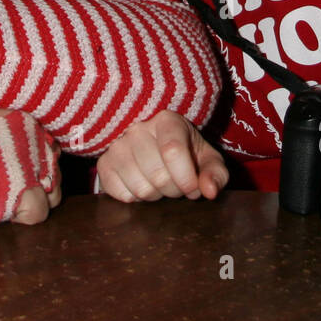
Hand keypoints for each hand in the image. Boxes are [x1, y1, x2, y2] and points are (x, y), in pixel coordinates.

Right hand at [0, 107, 61, 223]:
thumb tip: (18, 144)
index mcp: (21, 121)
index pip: (46, 147)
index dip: (33, 165)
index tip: (13, 174)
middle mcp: (32, 139)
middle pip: (53, 171)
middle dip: (37, 184)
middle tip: (10, 193)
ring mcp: (30, 165)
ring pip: (53, 193)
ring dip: (34, 202)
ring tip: (6, 202)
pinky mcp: (24, 192)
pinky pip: (41, 212)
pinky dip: (22, 217)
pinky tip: (0, 210)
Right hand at [96, 110, 228, 201]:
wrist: (156, 149)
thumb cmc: (187, 154)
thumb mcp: (208, 160)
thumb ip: (215, 174)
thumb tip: (209, 191)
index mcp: (167, 121)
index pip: (173, 151)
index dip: (186, 179)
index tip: (193, 189)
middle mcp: (138, 128)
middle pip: (158, 175)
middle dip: (173, 190)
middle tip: (176, 185)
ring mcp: (117, 146)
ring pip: (141, 188)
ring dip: (156, 196)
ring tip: (160, 184)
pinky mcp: (104, 165)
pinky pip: (122, 195)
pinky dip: (136, 200)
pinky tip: (142, 185)